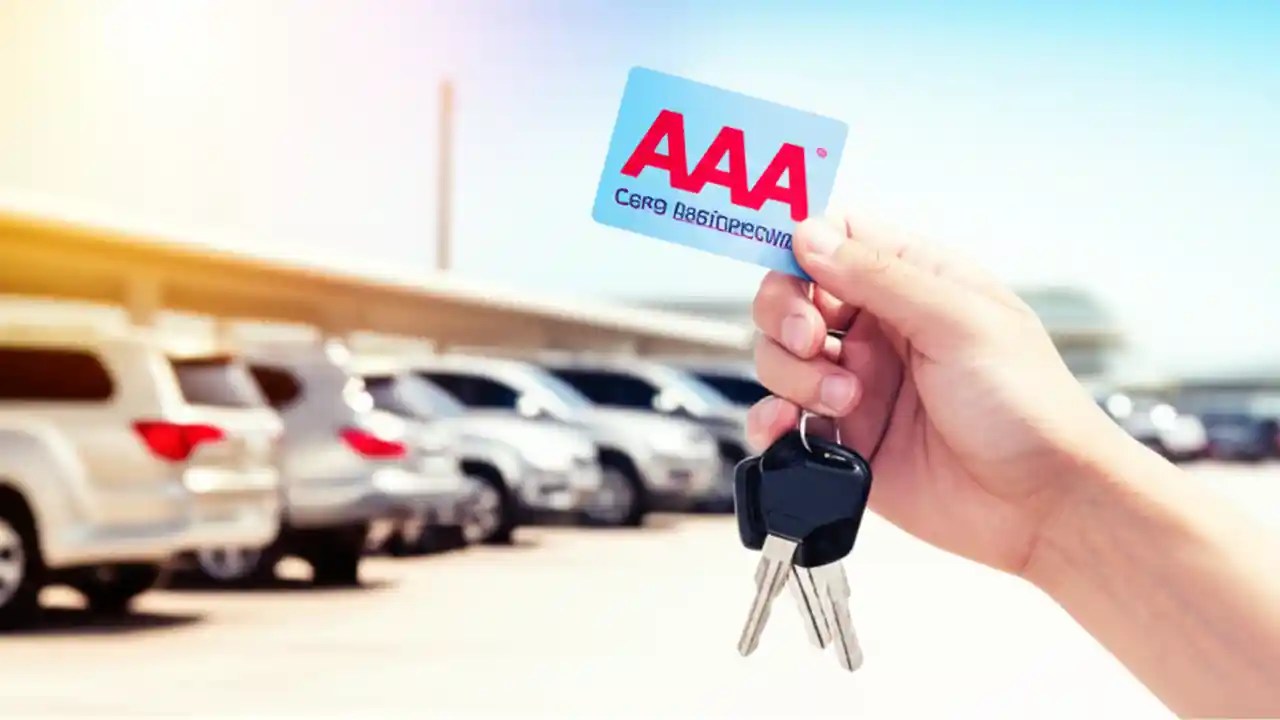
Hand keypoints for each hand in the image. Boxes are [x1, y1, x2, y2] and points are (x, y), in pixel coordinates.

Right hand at [749, 213, 1131, 575]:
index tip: (794, 269)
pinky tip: (787, 429)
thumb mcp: (959, 322)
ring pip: (779, 358)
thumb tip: (809, 235)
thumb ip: (880, 277)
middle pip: (791, 296)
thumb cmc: (1028, 406)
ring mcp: (856, 384)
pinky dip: (769, 423)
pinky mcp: (843, 441)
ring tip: (843, 401)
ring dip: (791, 375)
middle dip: (785, 314)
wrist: (1042, 506)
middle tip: (811, 339)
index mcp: (912, 283)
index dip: (802, 245)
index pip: (834, 238)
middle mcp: (878, 329)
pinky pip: (781, 422)